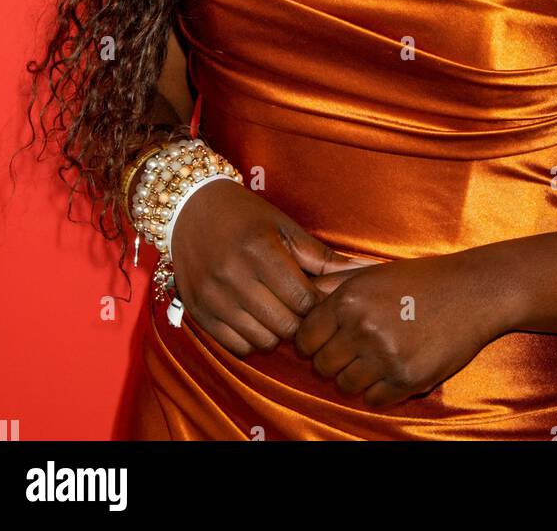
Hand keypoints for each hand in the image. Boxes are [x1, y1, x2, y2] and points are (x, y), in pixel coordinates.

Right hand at [170, 180, 366, 356]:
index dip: (315, 303)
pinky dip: (250, 339)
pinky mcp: (198, 313)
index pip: (304, 300)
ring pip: (262, 341)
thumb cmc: (246, 216)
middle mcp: (234, 277)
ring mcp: (213, 298)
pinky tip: (253, 317)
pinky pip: (236, 347)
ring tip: (274, 309)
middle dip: (298, 320)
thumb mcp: (285, 228)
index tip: (313, 294)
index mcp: (260, 251)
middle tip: (295, 304)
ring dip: (275, 331)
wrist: (189, 209)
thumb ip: (322, 257)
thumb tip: (367, 271)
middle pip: (285, 326)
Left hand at [294, 250, 507, 408]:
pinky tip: (395, 367)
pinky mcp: (407, 379)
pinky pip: (374, 399)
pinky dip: (380, 390)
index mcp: (349, 299)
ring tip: (378, 357)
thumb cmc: (421, 280)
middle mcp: (362, 327)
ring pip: (346, 385)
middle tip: (355, 350)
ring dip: (358, 376)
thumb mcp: (372, 273)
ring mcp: (385, 356)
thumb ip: (333, 287)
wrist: (472, 291)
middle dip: (334, 361)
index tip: (327, 341)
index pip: (305, 338)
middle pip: (322, 366)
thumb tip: (301, 298)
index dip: (313, 343)